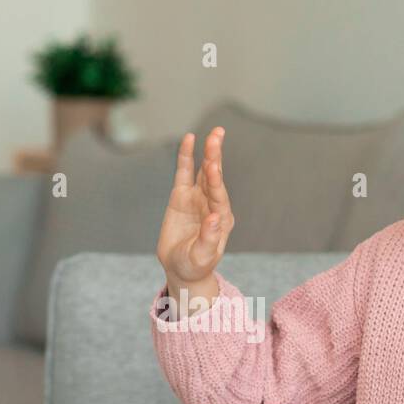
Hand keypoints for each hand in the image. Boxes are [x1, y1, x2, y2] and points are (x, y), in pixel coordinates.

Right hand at [156, 128, 235, 288]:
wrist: (182, 269)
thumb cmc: (195, 265)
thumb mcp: (203, 258)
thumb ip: (209, 239)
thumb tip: (214, 218)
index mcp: (221, 219)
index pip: (219, 196)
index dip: (215, 181)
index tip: (212, 166)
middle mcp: (212, 204)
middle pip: (214, 177)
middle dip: (215, 157)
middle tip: (217, 136)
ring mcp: (197, 198)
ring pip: (202, 171)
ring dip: (208, 153)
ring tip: (213, 134)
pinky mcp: (181, 196)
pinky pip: (184, 173)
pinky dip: (186, 156)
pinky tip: (189, 139)